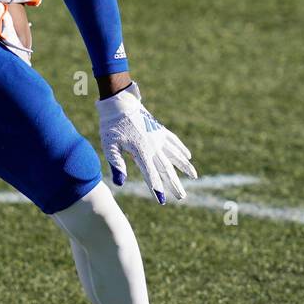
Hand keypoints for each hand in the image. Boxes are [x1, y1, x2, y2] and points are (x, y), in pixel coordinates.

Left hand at [95, 82, 196, 204]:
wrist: (119, 102)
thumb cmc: (110, 125)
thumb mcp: (108, 145)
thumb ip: (116, 163)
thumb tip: (120, 182)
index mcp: (141, 150)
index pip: (151, 174)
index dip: (156, 188)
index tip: (162, 200)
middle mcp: (153, 145)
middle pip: (166, 168)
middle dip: (174, 184)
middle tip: (182, 197)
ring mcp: (158, 136)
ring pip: (174, 155)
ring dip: (184, 167)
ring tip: (194, 177)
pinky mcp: (159, 129)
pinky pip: (174, 141)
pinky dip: (181, 149)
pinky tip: (188, 156)